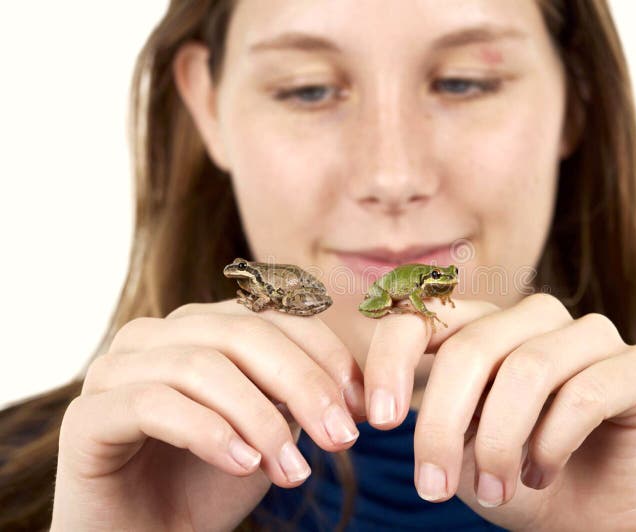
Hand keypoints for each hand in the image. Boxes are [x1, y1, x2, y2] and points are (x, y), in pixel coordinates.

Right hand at [51, 300, 365, 530]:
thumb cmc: (211, 482)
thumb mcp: (272, 430)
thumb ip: (302, 397)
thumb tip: (363, 389)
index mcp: (202, 326)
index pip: (274, 314)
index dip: (326, 354)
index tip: (362, 405)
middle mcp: (156, 334)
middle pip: (242, 334)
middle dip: (302, 384)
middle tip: (341, 438)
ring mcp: (115, 369)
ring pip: (201, 366)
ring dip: (259, 420)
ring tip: (293, 471)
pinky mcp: (87, 415)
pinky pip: (153, 404)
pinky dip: (208, 432)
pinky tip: (243, 465)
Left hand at [363, 293, 635, 530]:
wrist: (590, 519)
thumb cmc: (514, 475)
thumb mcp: (454, 445)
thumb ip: (422, 410)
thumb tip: (364, 400)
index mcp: (485, 326)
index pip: (424, 313)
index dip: (392, 359)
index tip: (377, 423)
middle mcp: (536, 318)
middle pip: (473, 349)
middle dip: (443, 425)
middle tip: (433, 488)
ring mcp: (591, 335)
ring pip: (528, 369)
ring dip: (500, 442)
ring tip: (495, 490)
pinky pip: (585, 393)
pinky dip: (553, 443)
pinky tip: (543, 473)